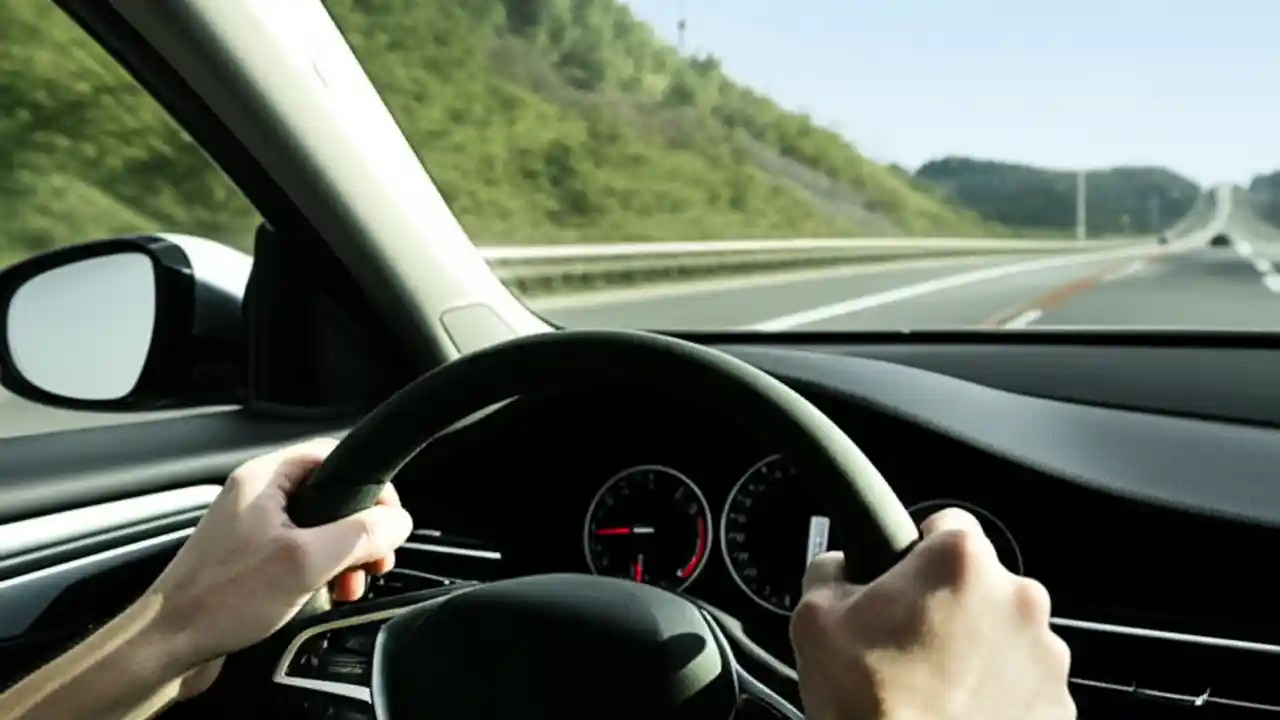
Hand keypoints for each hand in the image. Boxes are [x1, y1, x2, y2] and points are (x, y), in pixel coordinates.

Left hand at [145, 437, 413, 692]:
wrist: (167, 645)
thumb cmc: (219, 600)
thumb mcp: (305, 562)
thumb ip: (359, 535)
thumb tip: (399, 521)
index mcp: (264, 479)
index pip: (334, 456)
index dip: (370, 486)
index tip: (388, 520)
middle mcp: (257, 497)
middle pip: (331, 496)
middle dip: (361, 530)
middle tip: (375, 559)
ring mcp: (252, 529)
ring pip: (318, 528)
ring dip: (344, 556)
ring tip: (350, 584)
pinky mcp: (249, 560)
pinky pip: (300, 553)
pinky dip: (321, 570)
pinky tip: (325, 593)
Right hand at [789, 507, 1073, 719]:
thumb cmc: (869, 704)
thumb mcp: (814, 618)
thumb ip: (830, 569)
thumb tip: (843, 565)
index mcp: (962, 562)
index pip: (946, 522)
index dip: (917, 550)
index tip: (903, 580)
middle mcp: (1018, 598)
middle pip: (981, 581)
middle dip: (949, 603)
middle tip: (909, 641)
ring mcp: (1047, 655)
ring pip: (1006, 632)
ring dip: (978, 648)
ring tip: (935, 685)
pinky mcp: (1059, 703)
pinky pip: (1026, 681)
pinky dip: (1000, 691)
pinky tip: (961, 711)